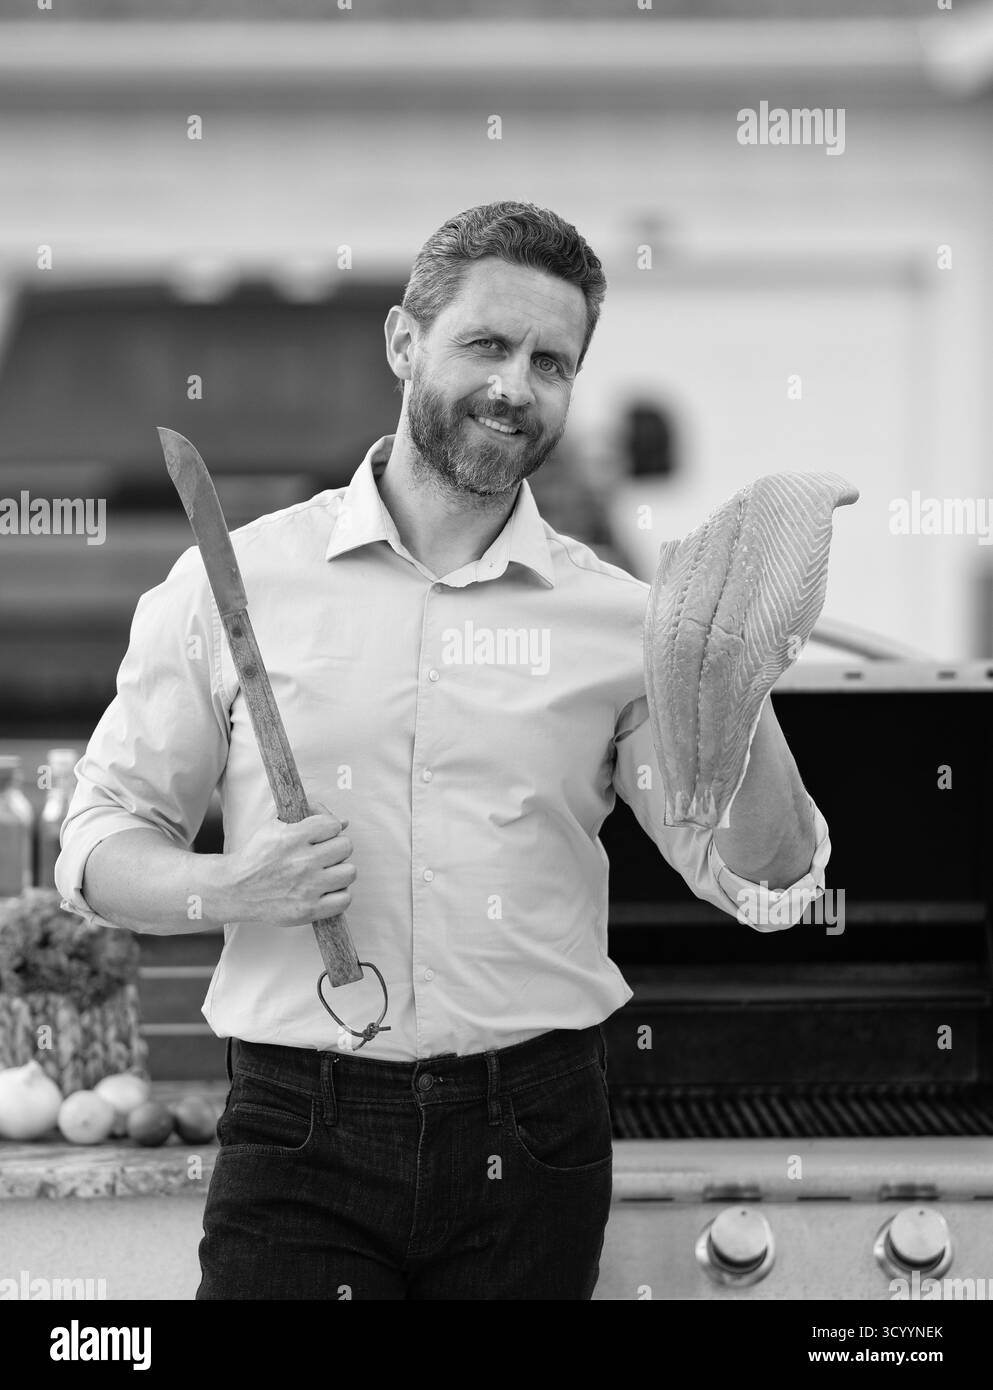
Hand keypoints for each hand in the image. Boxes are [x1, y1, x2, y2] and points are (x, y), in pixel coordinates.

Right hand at [217, 806, 355, 927]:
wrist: (235, 890)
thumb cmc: (257, 856)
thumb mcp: (275, 826)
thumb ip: (309, 817)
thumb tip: (344, 822)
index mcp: (293, 837)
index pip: (333, 825)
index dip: (330, 828)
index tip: (322, 835)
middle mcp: (302, 862)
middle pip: (346, 847)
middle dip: (336, 848)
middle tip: (324, 855)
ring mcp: (308, 887)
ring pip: (350, 872)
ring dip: (340, 871)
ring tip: (326, 873)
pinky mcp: (309, 910)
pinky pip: (345, 899)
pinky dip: (339, 895)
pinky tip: (326, 890)